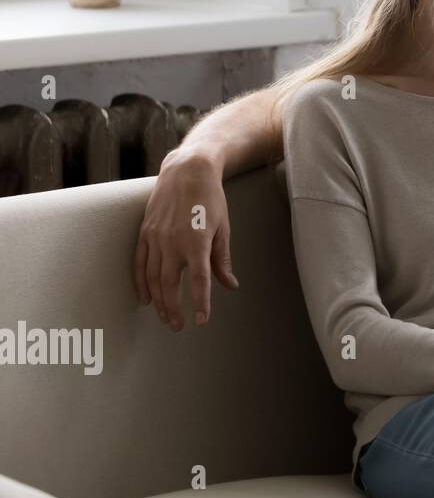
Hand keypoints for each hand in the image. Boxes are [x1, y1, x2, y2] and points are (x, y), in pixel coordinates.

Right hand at [134, 150, 238, 329]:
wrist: (187, 171)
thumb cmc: (211, 199)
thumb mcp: (223, 228)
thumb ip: (222, 259)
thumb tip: (230, 285)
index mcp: (197, 241)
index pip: (199, 281)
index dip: (200, 303)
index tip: (201, 321)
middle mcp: (173, 241)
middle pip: (169, 284)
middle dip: (173, 308)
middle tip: (178, 326)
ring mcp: (155, 237)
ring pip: (151, 277)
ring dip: (157, 300)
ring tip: (164, 317)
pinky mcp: (144, 232)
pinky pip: (139, 263)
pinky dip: (141, 283)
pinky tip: (145, 297)